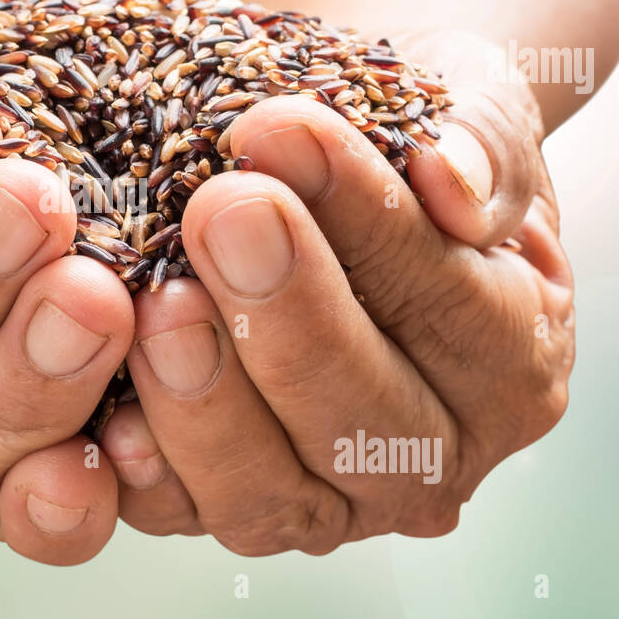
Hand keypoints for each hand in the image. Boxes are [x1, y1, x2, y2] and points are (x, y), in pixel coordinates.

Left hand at [99, 30, 574, 553]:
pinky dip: (140, 468)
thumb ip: (485, 143)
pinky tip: (106, 408)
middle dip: (287, 317)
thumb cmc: (403, 142)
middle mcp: (431, 455)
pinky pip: (178, 512)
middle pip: (367, 423)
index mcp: (512, 362)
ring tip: (159, 299)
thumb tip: (455, 182)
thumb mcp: (472, 107)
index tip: (281, 131)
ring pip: (270, 493)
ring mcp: (327, 497)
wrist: (332, 170)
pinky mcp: (230, 502)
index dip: (368, 222)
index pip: (452, 304)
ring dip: (207, 401)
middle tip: (221, 213)